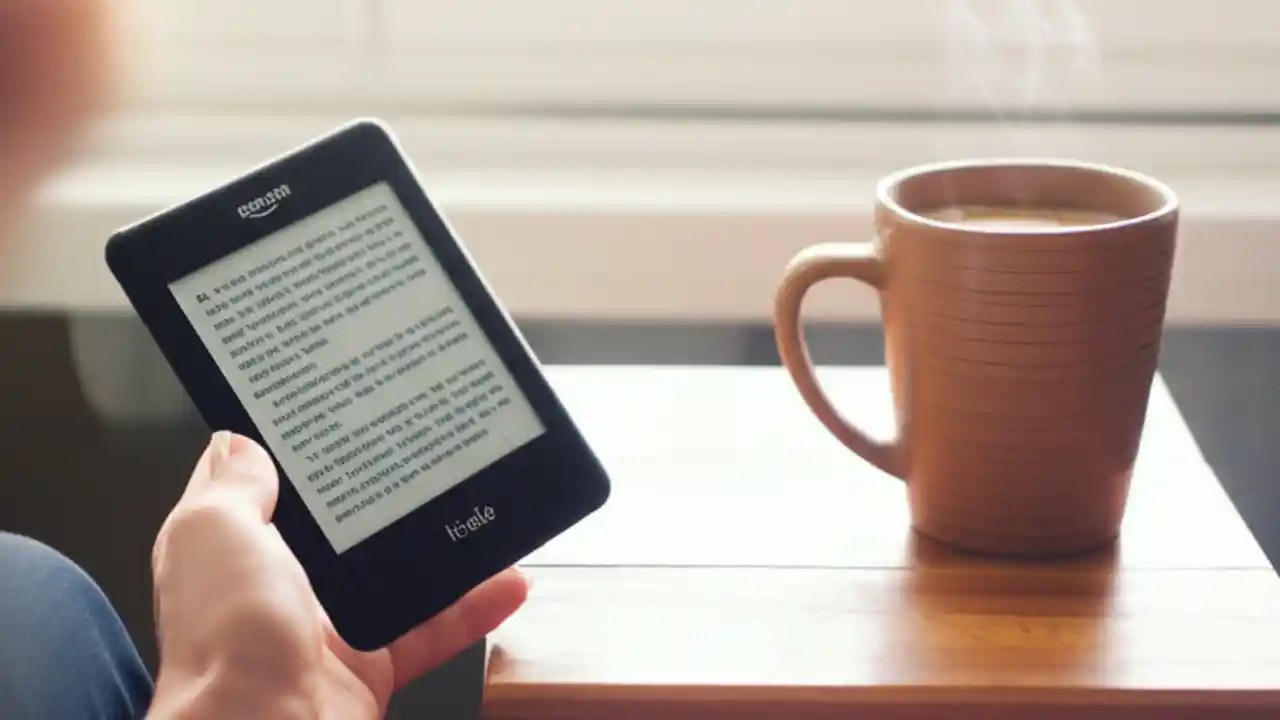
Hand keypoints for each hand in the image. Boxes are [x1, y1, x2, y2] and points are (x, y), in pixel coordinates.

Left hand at [146, 432, 528, 718]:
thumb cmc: (226, 645)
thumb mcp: (213, 533)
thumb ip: (231, 485)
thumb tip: (239, 442)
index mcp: (228, 548)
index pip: (262, 486)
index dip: (296, 452)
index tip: (341, 415)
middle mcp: (274, 587)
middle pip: (340, 528)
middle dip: (385, 495)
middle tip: (431, 454)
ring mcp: (326, 629)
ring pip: (395, 575)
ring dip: (441, 549)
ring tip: (480, 508)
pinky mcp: (371, 667)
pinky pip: (430, 629)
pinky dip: (471, 608)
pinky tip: (504, 582)